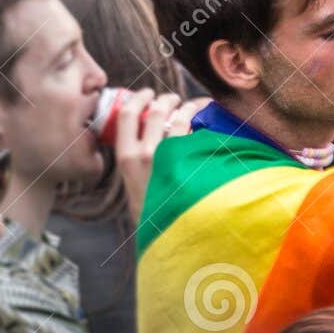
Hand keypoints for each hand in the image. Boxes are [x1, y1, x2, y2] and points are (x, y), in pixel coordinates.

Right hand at [113, 90, 200, 223]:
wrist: (166, 239)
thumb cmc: (148, 216)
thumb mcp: (130, 186)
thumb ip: (133, 165)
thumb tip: (143, 142)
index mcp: (125, 158)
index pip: (127, 114)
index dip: (138, 98)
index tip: (147, 93)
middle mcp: (146, 154)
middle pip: (156, 111)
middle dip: (166, 99)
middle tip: (172, 99)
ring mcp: (170, 159)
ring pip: (179, 118)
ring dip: (188, 106)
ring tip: (193, 105)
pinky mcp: (192, 164)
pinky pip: (198, 134)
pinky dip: (203, 121)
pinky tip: (208, 120)